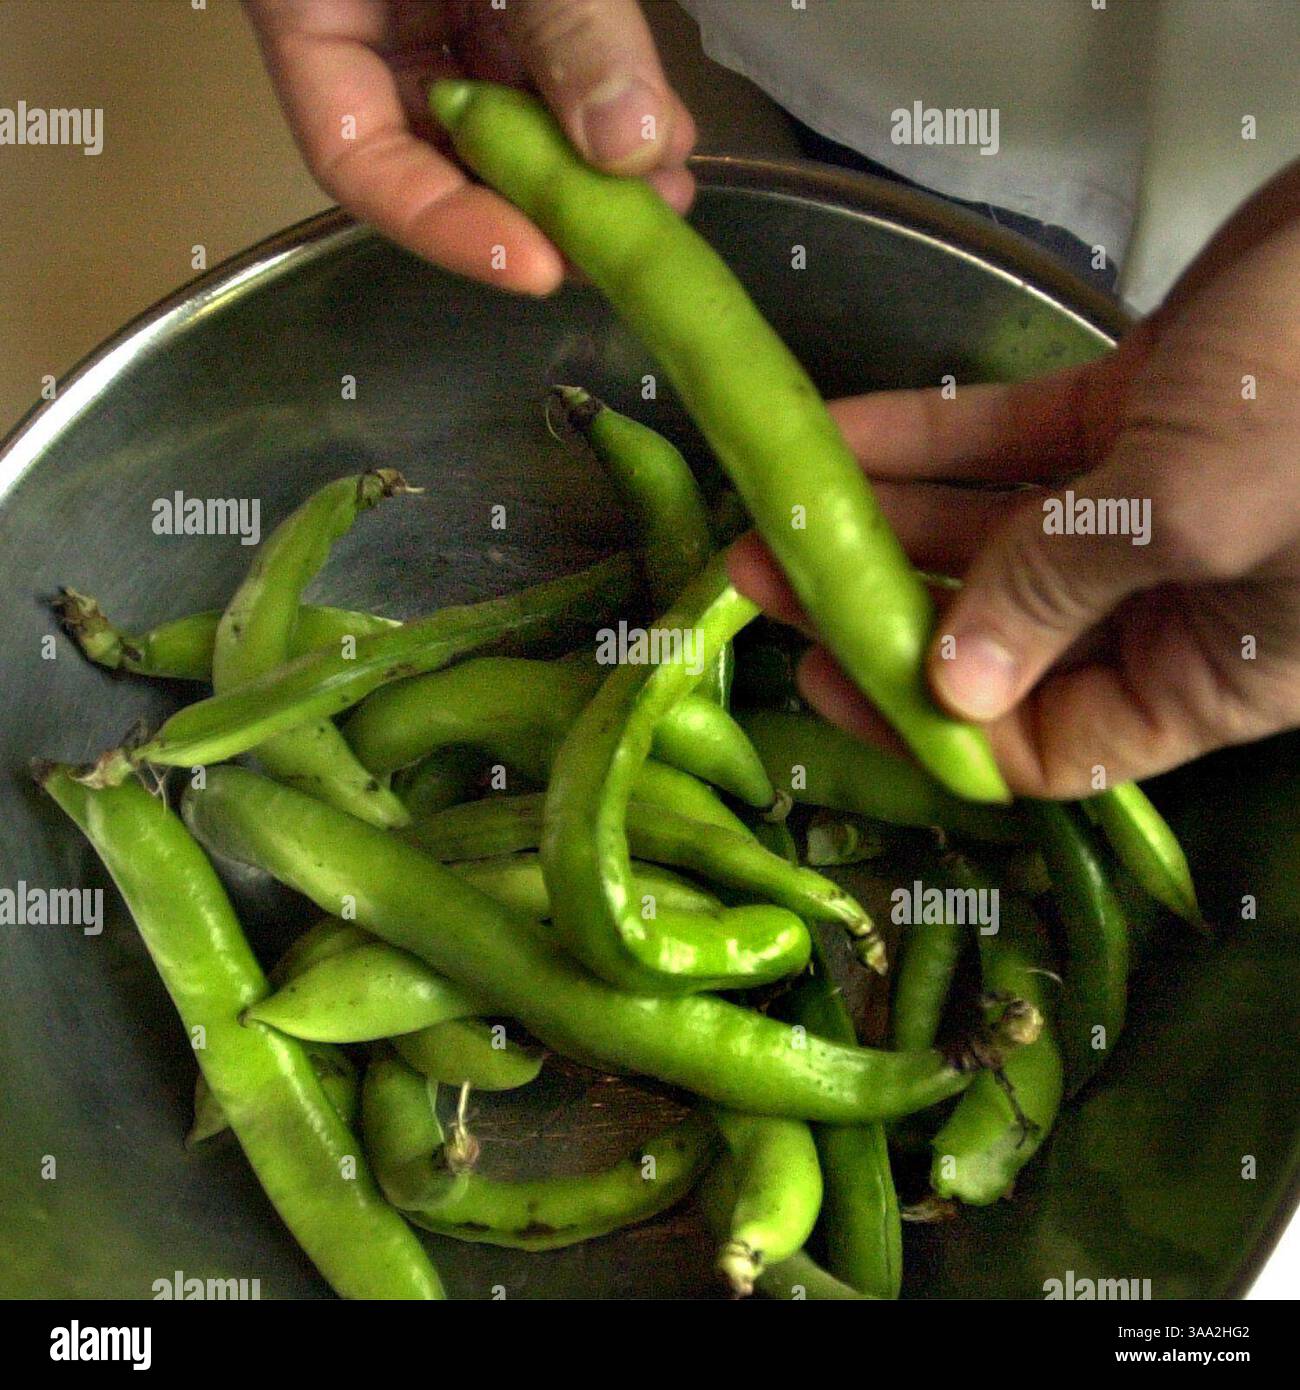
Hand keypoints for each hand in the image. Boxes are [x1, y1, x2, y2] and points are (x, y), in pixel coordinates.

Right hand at [244, 0, 695, 291]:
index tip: (537, 266)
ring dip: (586, 162)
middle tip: (627, 237)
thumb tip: (630, 146)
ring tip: (660, 186)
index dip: (448, 228)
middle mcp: (365, 26)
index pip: (358, 161)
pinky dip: (597, 98)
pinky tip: (652, 128)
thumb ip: (565, 22)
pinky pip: (538, 61)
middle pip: (444, 155)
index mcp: (308, 10)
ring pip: (504, 116)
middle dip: (545, 204)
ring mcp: (427, 9)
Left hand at [730, 161, 1299, 797]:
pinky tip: (834, 434)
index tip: (827, 682)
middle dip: (880, 609)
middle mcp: (1171, 603)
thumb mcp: (1196, 510)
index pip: (1053, 743)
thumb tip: (954, 690)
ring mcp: (1146, 502)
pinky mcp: (1129, 410)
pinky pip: (1004, 443)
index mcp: (1210, 673)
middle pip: (998, 636)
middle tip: (766, 579)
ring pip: (989, 534)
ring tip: (773, 506)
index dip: (933, 726)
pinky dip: (923, 439)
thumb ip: (1061, 593)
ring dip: (883, 520)